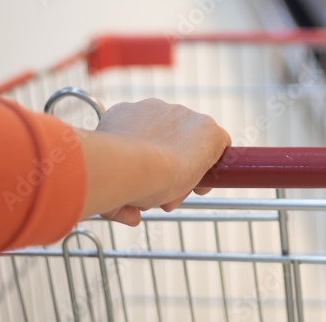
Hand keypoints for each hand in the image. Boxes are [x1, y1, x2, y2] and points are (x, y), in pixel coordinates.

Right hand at [77, 99, 229, 225]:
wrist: (135, 166)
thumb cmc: (114, 178)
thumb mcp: (109, 191)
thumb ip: (119, 205)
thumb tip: (132, 217)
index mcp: (124, 115)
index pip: (142, 139)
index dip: (148, 166)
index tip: (150, 187)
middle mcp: (154, 109)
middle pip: (169, 142)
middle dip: (168, 168)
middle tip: (164, 194)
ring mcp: (183, 115)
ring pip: (191, 145)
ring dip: (188, 168)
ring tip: (178, 193)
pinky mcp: (208, 127)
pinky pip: (216, 144)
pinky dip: (212, 163)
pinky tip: (203, 182)